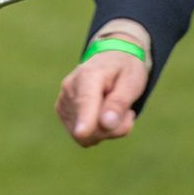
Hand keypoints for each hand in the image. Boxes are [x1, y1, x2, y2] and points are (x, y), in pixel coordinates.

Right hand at [56, 30, 150, 145]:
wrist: (111, 57)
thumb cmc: (124, 69)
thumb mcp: (131, 82)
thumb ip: (119, 102)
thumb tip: (105, 123)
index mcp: (88, 74)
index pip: (85, 100)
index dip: (84, 119)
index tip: (81, 133)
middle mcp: (70, 87)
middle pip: (90, 128)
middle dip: (113, 129)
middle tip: (128, 113)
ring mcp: (63, 100)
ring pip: (86, 137)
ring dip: (107, 132)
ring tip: (115, 110)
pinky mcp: (62, 111)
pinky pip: (82, 137)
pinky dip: (97, 132)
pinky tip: (103, 114)